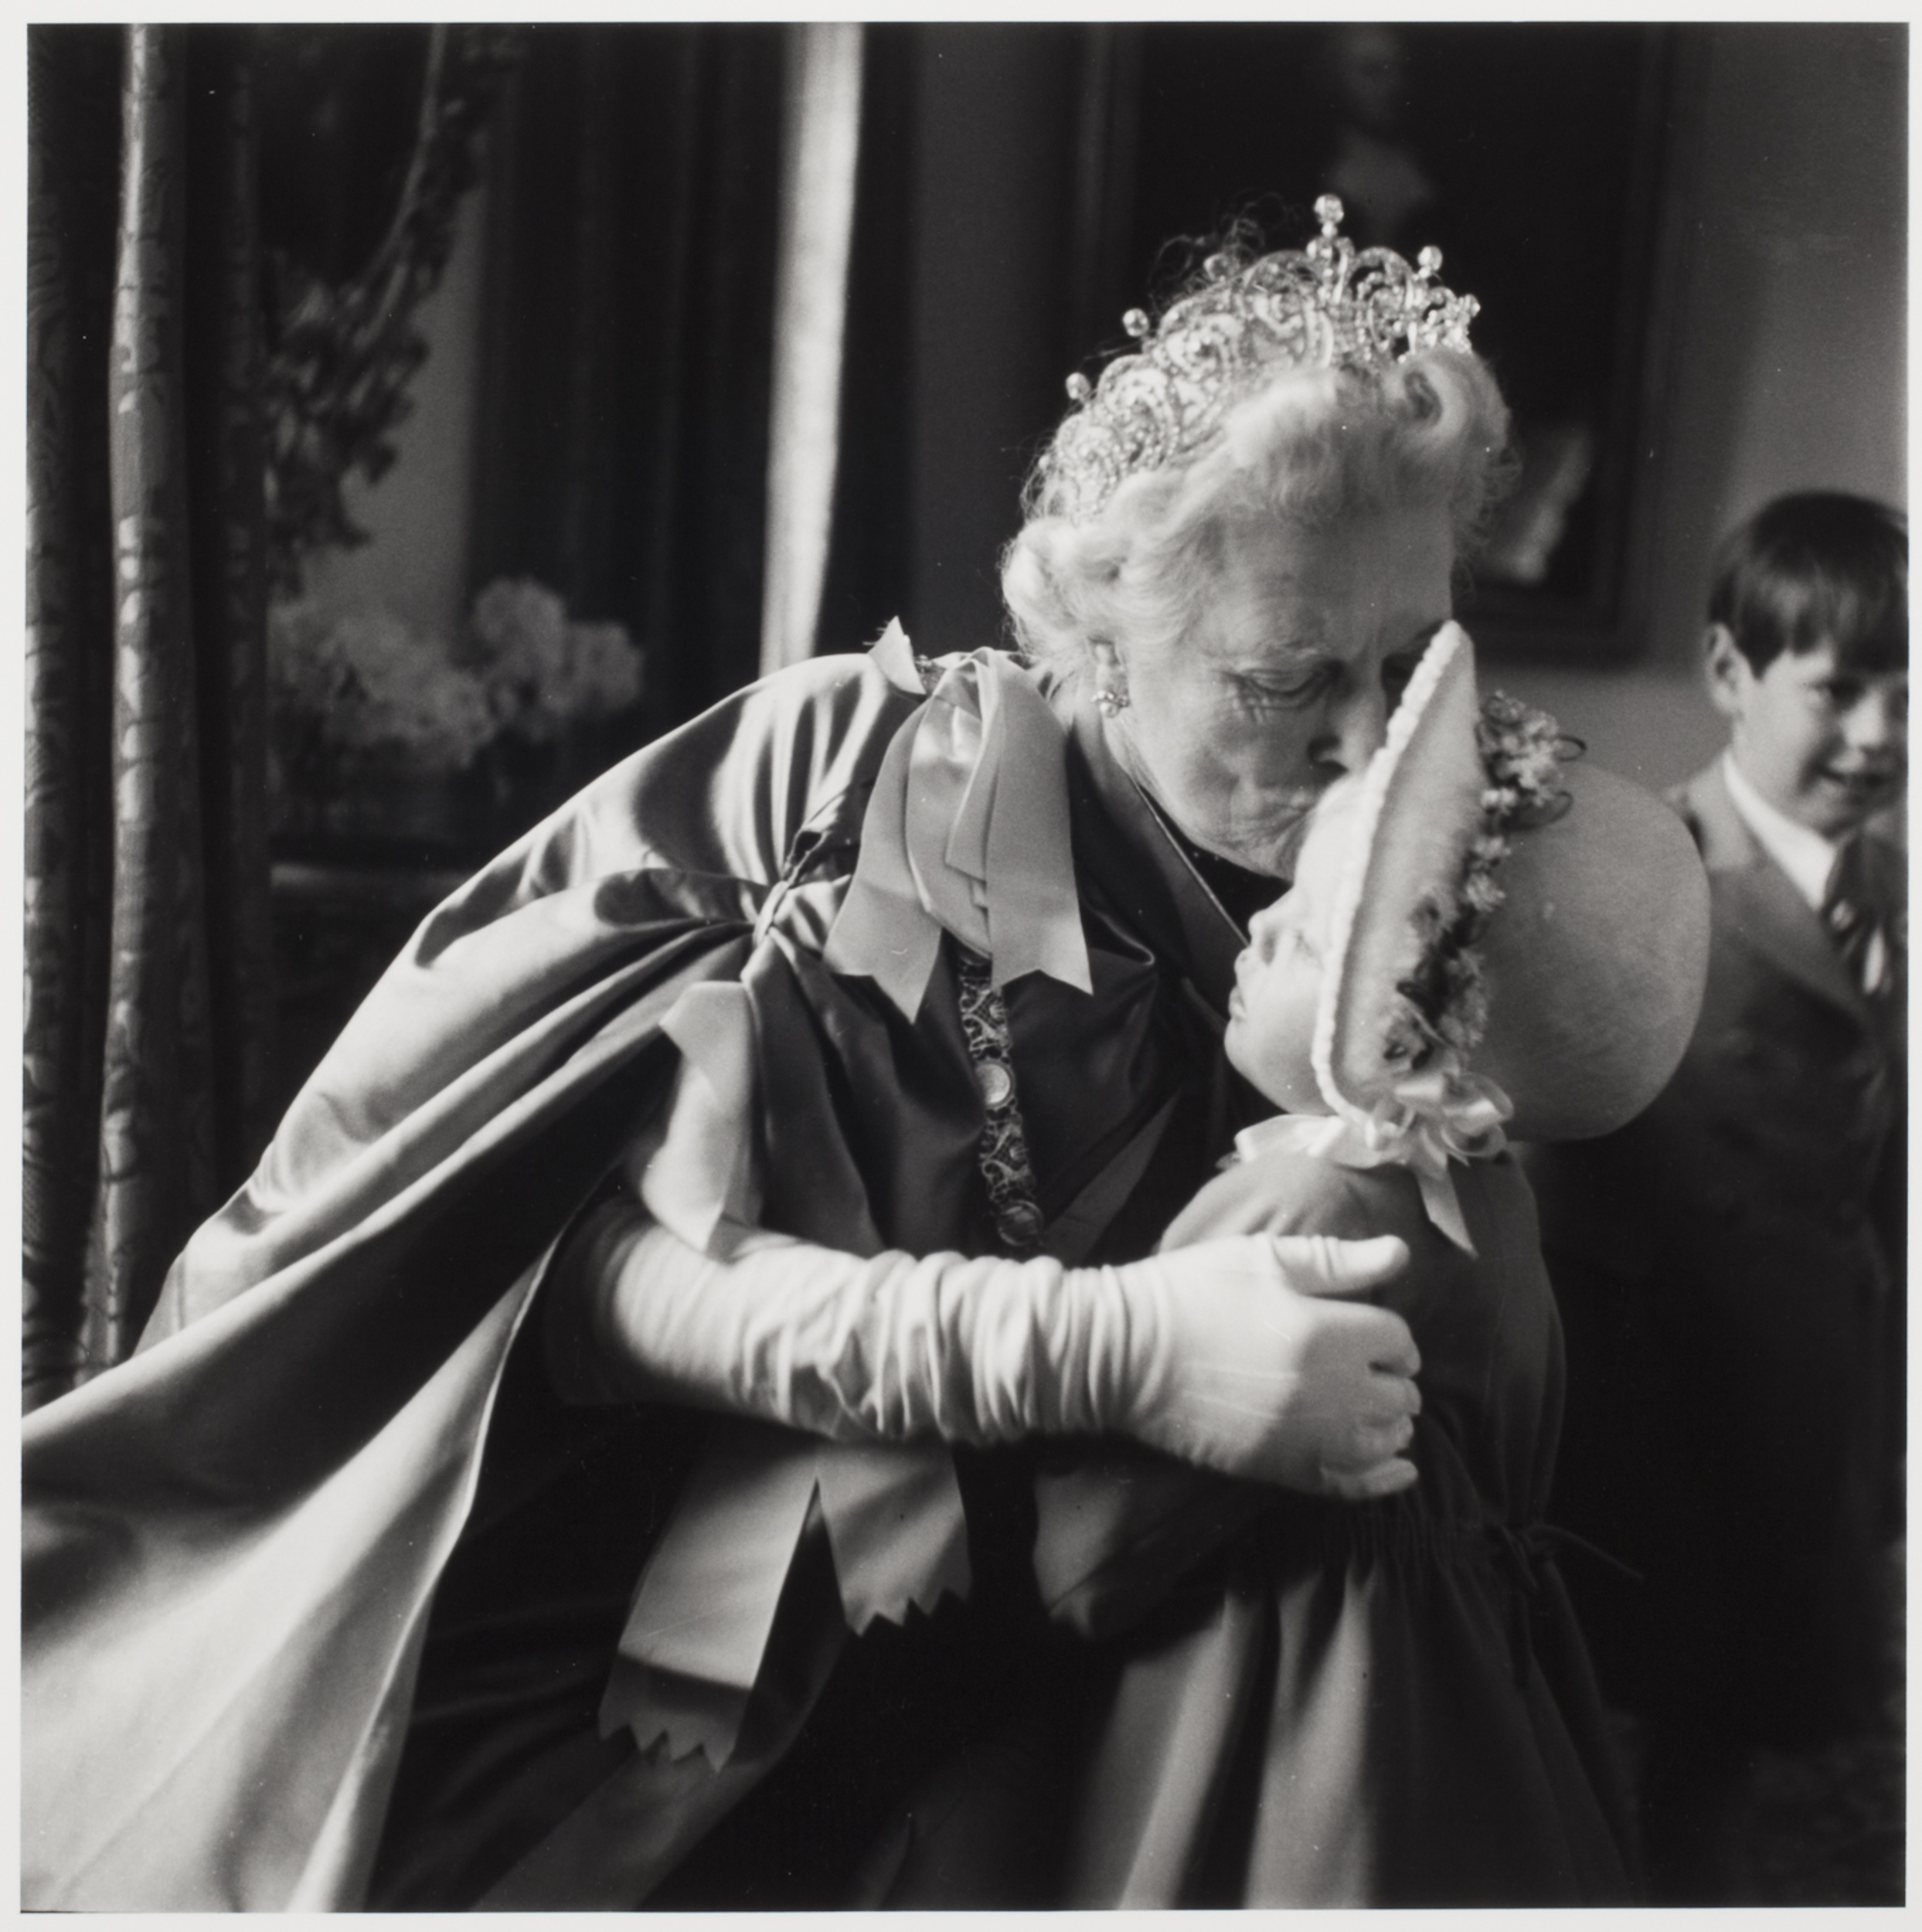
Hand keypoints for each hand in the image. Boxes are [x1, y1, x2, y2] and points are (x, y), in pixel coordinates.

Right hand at [1111, 1233, 1419, 1498]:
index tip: (1374, 1331)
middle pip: (1396, 1393)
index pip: (1395, 1339)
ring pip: (1382, 1440)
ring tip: (1379, 1410)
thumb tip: (1400, 1252)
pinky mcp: (1280, 1469)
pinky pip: (1353, 1485)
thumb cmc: (1192, 1292)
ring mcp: (1306, 1437)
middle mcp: (1330, 1391)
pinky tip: (1400, 1470)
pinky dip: (1383, 1479)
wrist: (1126, 1353)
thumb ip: (1336, 1261)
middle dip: (1393, 1378)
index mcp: (1327, 1332)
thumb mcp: (1261, 1258)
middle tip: (1373, 1366)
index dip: (1391, 1334)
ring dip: (1390, 1423)